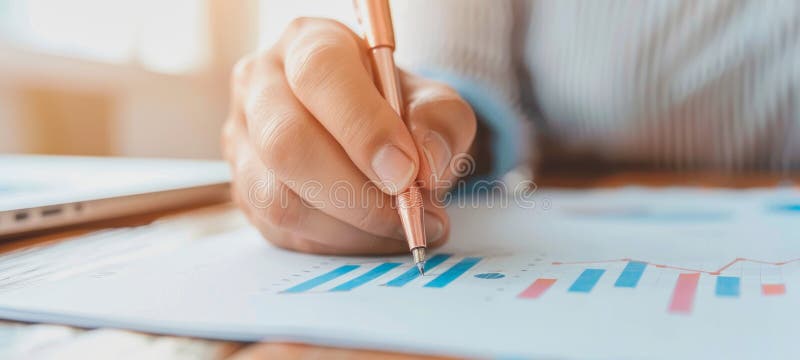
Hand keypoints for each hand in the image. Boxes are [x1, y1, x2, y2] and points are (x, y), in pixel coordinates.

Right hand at [222, 18, 475, 254]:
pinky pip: (283, 232)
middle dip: (357, 194)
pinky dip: (337, 243)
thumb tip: (424, 162)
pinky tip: (372, 234)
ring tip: (400, 226)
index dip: (364, 128)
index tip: (406, 173)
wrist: (370, 133)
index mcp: (308, 42)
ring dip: (351, 228)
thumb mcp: (434, 102)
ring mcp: (243, 140)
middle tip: (410, 214)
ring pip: (279, 199)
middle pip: (286, 143)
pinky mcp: (244, 191)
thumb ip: (440, 122)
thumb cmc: (396, 110)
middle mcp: (261, 85)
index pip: (321, 74)